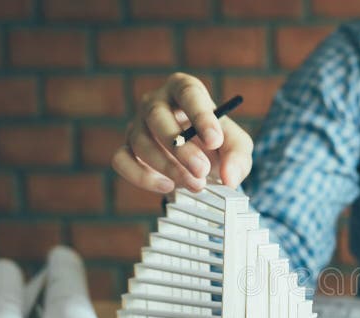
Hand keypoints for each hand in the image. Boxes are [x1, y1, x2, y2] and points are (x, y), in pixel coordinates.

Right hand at [112, 72, 253, 193]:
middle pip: (157, 115)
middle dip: (180, 147)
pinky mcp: (127, 149)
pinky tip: (168, 186)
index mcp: (184, 89)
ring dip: (168, 166)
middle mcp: (156, 102)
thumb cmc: (216, 144)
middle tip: (202, 170)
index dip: (200, 116)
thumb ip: (237, 158)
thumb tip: (229, 178)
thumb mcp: (236, 147)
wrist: (199, 161)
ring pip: (140, 141)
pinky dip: (142, 177)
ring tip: (196, 184)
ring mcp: (138, 124)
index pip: (188, 93)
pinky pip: (121, 160)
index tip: (214, 141)